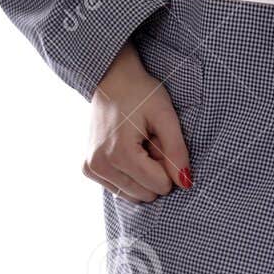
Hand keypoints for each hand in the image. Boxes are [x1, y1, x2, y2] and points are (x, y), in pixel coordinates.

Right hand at [85, 42, 190, 204]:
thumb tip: (186, 183)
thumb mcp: (165, 116)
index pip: (159, 185)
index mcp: (119, 154)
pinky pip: (119, 188)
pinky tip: (128, 149)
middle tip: (150, 141)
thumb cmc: (141, 94)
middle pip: (146, 193)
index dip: (169, 166)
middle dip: (155, 171)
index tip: (161, 141)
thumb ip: (176, 150)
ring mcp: (91, 169)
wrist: (112, 79)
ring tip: (139, 143)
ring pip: (133, 194)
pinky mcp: (88, 169)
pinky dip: (130, 174)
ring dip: (143, 174)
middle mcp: (100, 166)